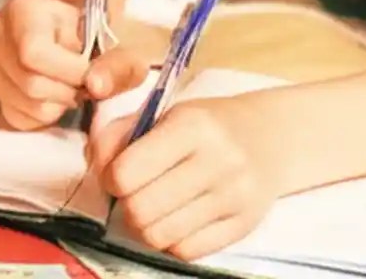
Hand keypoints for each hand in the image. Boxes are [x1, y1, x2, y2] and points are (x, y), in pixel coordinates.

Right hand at [0, 0, 148, 129]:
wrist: (76, 31)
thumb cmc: (97, 33)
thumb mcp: (122, 42)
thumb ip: (118, 63)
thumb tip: (96, 85)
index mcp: (23, 10)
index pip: (34, 53)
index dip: (69, 72)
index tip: (90, 69)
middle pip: (31, 84)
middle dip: (67, 91)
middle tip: (82, 81)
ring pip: (26, 106)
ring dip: (58, 104)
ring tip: (67, 84)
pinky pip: (19, 118)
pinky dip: (42, 115)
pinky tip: (51, 93)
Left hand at [88, 94, 280, 259]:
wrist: (270, 137)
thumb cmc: (207, 125)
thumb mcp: (164, 114)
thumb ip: (119, 135)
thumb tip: (94, 166)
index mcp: (192, 125)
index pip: (127, 172)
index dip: (110, 178)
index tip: (117, 174)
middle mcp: (217, 160)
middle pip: (140, 210)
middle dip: (127, 204)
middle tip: (135, 192)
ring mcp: (234, 196)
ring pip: (159, 236)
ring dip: (146, 226)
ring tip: (154, 207)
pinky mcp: (244, 225)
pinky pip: (185, 251)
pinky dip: (171, 240)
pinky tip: (177, 218)